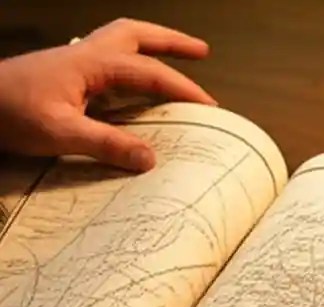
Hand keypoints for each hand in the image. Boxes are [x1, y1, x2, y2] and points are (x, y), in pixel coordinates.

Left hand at [0, 18, 215, 171]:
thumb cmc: (8, 113)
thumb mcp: (59, 133)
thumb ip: (106, 145)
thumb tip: (150, 158)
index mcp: (90, 64)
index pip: (148, 72)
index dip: (181, 87)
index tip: (208, 106)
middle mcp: (84, 55)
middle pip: (136, 35)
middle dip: (171, 40)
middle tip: (201, 51)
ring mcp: (72, 61)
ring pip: (120, 40)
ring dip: (150, 45)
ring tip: (175, 57)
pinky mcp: (62, 75)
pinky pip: (106, 59)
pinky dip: (130, 62)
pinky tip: (133, 82)